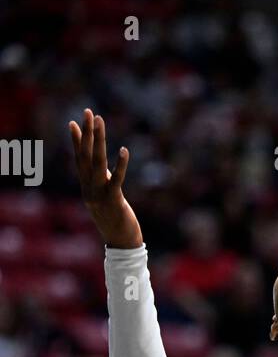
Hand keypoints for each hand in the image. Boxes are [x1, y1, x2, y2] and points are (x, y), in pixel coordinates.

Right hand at [69, 108, 142, 247]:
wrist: (120, 244)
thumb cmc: (115, 220)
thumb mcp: (104, 198)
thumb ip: (101, 181)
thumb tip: (100, 165)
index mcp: (86, 187)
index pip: (79, 159)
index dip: (77, 141)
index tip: (74, 122)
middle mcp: (89, 189)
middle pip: (86, 156)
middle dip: (87, 132)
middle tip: (88, 112)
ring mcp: (99, 195)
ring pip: (97, 162)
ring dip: (99, 140)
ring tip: (100, 121)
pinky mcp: (114, 201)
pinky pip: (116, 180)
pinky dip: (120, 164)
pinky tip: (123, 150)